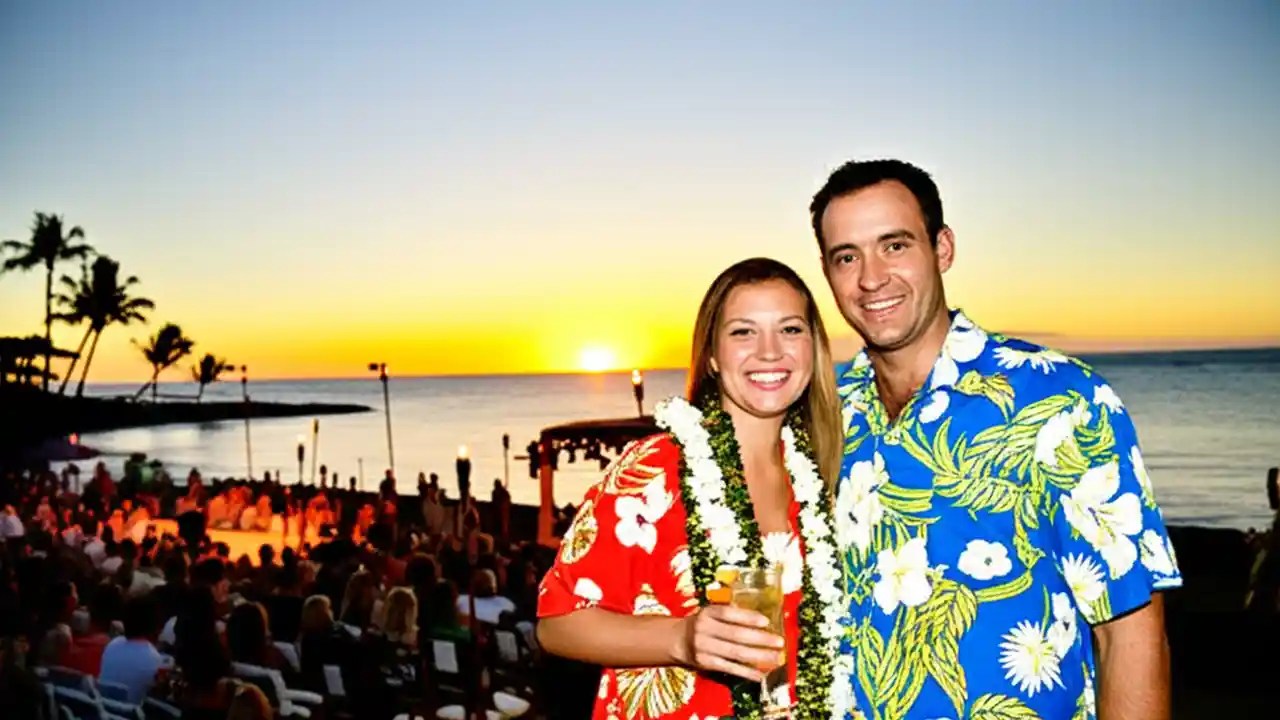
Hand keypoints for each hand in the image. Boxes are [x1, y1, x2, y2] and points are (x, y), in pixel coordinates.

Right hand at [669, 605, 784, 680]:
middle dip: (760, 639)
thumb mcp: (711, 612)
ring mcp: (704, 647)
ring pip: (736, 653)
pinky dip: (747, 672)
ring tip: (776, 657)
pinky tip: (761, 674)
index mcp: (707, 612)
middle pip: (736, 635)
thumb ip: (730, 612)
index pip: (729, 613)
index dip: (748, 617)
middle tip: (779, 642)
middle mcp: (704, 629)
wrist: (678, 640)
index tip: (766, 621)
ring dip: (759, 656)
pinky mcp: (706, 663)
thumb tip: (759, 615)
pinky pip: (730, 668)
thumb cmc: (703, 624)